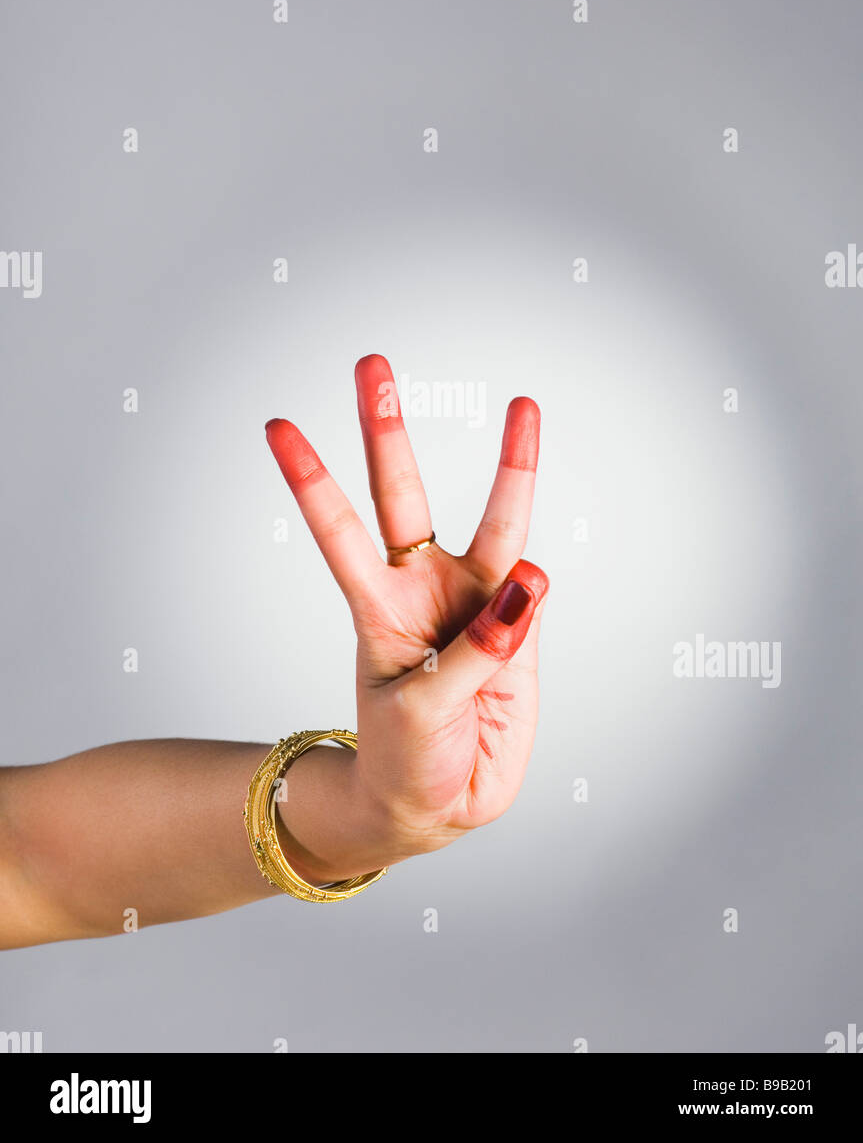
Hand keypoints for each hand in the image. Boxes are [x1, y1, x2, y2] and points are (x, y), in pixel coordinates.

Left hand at [265, 354, 548, 875]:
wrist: (435, 805)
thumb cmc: (405, 756)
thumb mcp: (423, 713)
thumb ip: (480, 649)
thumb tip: (532, 578)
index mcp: (378, 604)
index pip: (340, 528)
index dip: (312, 478)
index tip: (278, 427)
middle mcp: (422, 588)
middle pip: (403, 493)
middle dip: (386, 429)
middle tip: (372, 363)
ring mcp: (473, 602)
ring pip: (494, 524)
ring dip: (512, 465)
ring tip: (524, 406)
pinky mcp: (518, 629)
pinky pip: (530, 591)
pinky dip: (534, 583)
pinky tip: (535, 581)